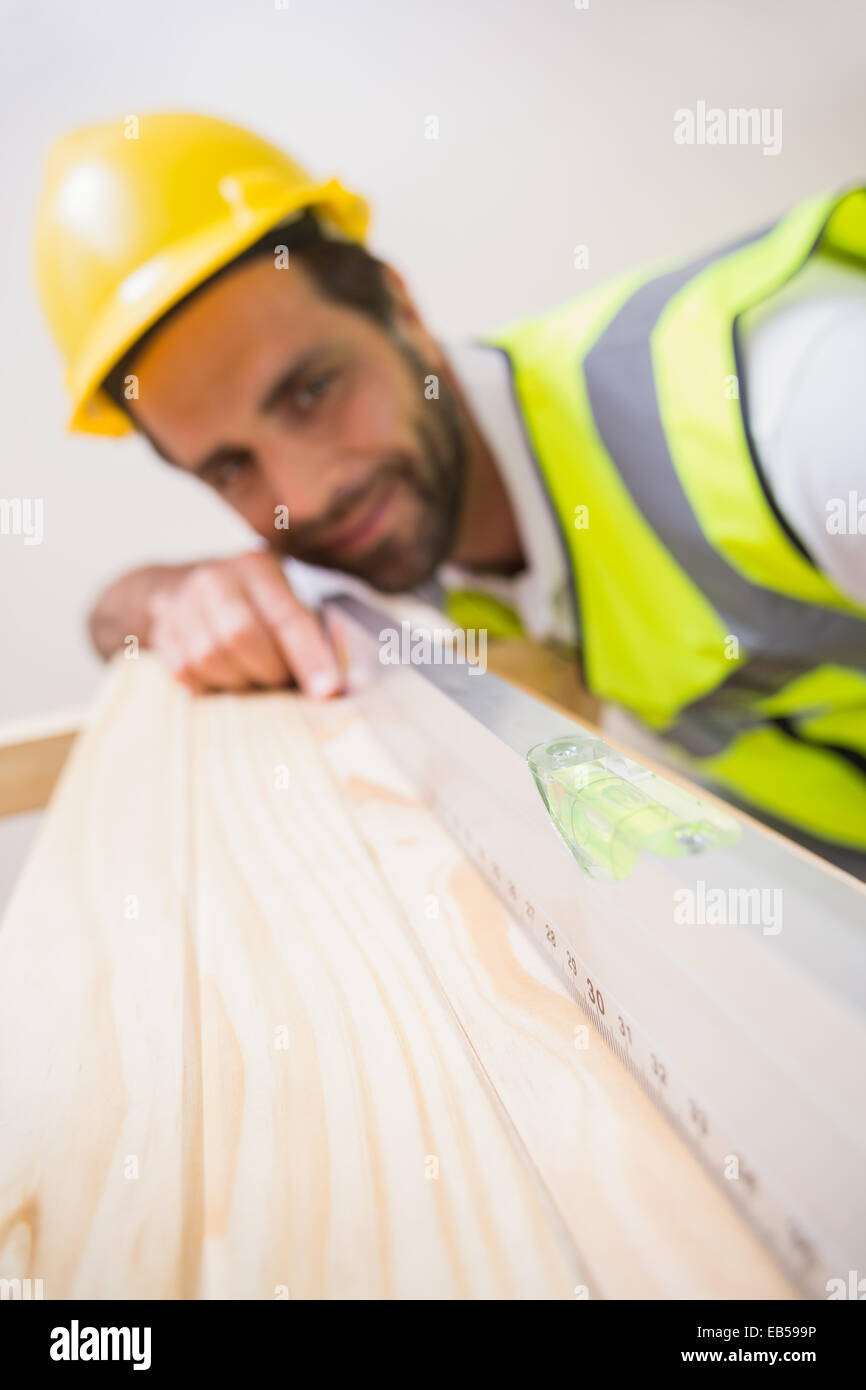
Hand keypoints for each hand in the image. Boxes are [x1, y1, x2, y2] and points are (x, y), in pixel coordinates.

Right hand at [146, 551, 340, 695]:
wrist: (185, 587)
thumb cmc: (255, 603)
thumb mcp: (286, 598)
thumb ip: (313, 632)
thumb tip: (338, 683)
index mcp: (257, 566)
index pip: (286, 615)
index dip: (308, 656)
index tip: (327, 690)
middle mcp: (215, 580)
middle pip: (240, 636)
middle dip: (269, 668)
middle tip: (282, 677)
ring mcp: (182, 606)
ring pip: (211, 659)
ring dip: (241, 679)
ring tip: (254, 672)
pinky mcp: (162, 634)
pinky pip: (188, 673)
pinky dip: (214, 682)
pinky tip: (226, 671)